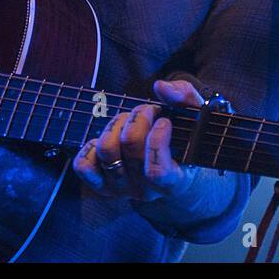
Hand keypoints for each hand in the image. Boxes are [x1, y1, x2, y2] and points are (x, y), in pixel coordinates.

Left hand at [72, 79, 203, 201]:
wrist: (173, 170)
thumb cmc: (184, 139)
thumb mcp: (194, 117)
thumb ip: (185, 97)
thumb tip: (160, 87)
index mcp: (173, 182)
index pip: (157, 171)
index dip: (157, 141)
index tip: (164, 121)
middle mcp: (146, 190)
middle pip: (130, 146)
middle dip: (138, 117)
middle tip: (149, 111)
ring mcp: (121, 189)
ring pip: (106, 149)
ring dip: (116, 124)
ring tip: (129, 120)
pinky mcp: (101, 185)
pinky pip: (84, 165)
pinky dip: (91, 146)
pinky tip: (110, 138)